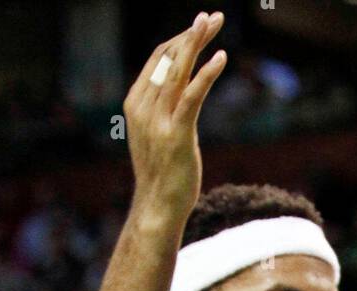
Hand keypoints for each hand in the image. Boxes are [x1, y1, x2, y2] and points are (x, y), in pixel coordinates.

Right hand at [123, 12, 226, 224]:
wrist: (157, 207)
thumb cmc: (162, 174)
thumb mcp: (157, 134)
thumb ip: (163, 110)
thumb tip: (179, 91)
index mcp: (135, 103)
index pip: (158, 60)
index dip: (180, 39)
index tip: (200, 27)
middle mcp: (143, 107)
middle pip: (169, 57)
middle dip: (192, 34)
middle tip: (213, 17)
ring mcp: (158, 120)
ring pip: (179, 70)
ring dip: (198, 43)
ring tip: (215, 22)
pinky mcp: (177, 134)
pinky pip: (192, 96)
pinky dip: (206, 74)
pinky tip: (220, 58)